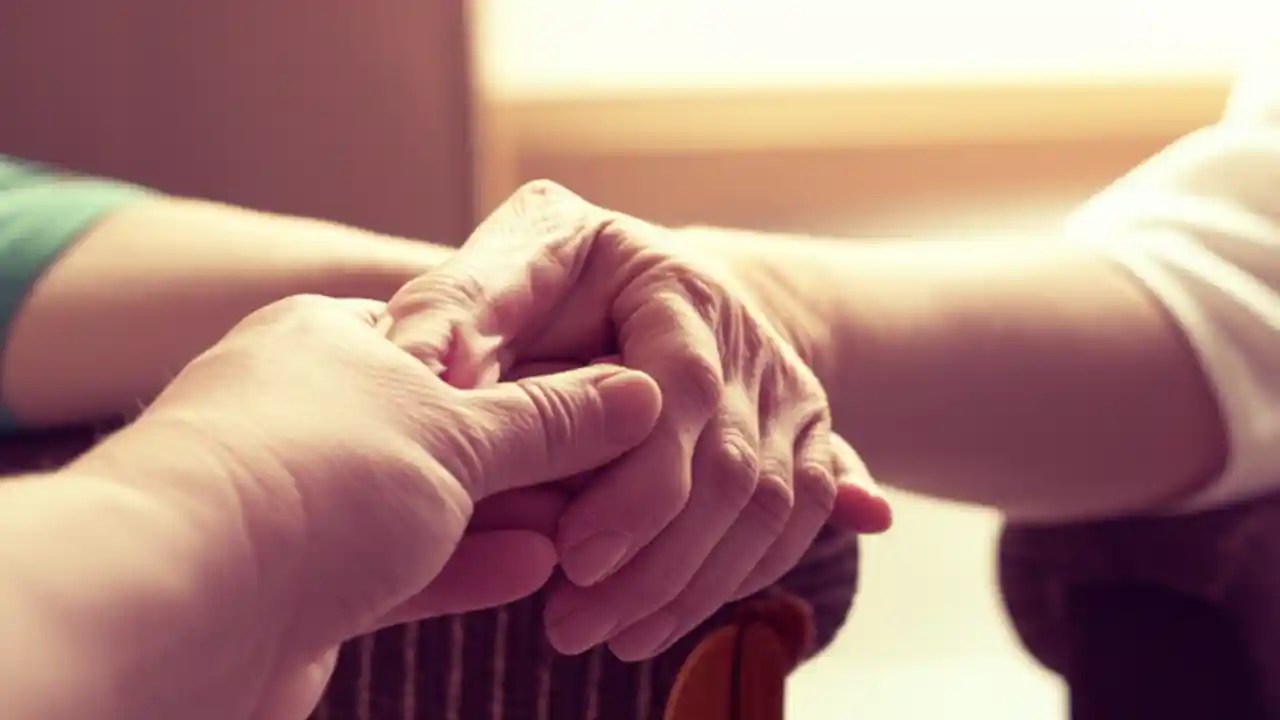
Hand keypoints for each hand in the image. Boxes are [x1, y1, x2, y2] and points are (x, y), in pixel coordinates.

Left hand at [71, 294, 660, 718]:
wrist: (173, 609)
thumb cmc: (308, 473)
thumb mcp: (453, 429)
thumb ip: (549, 416)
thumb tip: (639, 395)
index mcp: (333, 337)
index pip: (456, 338)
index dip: (535, 365)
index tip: (604, 395)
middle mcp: (313, 412)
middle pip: (448, 428)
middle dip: (533, 456)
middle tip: (615, 470)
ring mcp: (307, 502)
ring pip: (432, 505)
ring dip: (511, 519)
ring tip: (591, 527)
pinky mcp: (306, 586)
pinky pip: (406, 567)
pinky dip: (472, 567)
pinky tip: (538, 567)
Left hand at [384, 181, 891, 660]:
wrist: (627, 287)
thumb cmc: (540, 283)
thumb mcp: (494, 274)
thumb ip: (455, 315)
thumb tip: (420, 371)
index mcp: (669, 280)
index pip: (682, 390)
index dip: (636, 485)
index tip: (570, 559)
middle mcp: (741, 329)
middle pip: (732, 464)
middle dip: (657, 561)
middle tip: (573, 625)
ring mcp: (781, 383)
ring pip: (768, 506)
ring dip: (692, 588)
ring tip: (612, 638)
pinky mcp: (801, 432)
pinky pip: (797, 518)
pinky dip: (740, 578)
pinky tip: (668, 619)